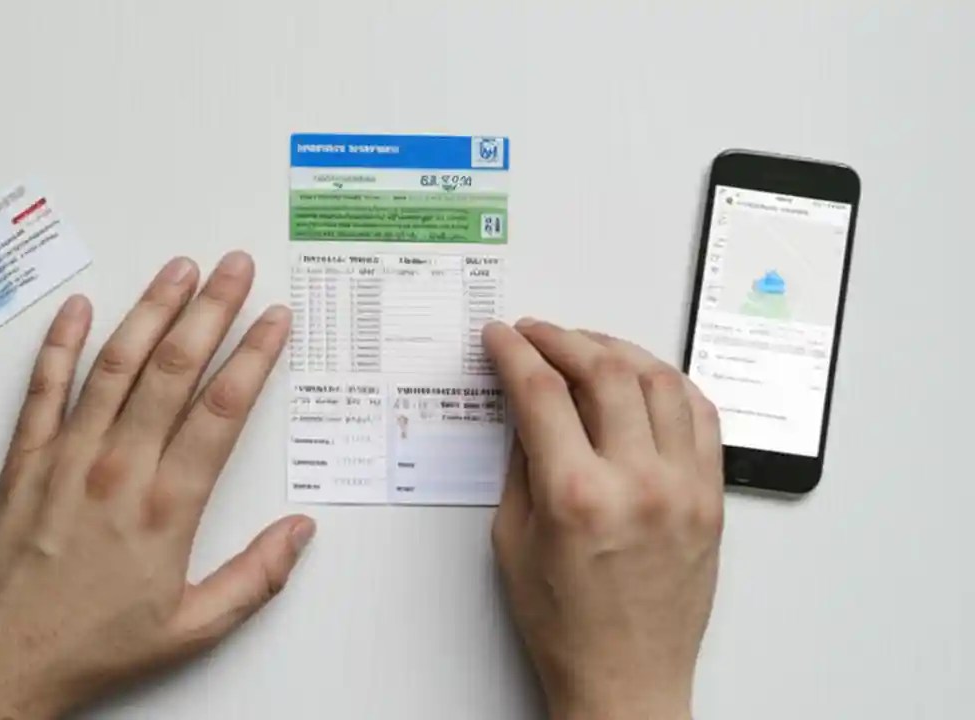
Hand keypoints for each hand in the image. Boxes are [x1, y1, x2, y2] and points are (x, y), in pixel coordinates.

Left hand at [0, 252, 313, 718]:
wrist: (3, 657)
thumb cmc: (94, 645)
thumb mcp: (194, 627)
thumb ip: (256, 577)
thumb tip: (300, 532)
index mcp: (167, 507)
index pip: (222, 410)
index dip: (254, 357)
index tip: (274, 320)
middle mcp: (119, 469)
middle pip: (175, 370)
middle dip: (212, 311)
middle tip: (235, 269)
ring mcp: (67, 457)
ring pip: (116, 367)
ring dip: (150, 311)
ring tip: (178, 270)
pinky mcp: (25, 459)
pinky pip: (44, 388)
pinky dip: (60, 344)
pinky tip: (79, 308)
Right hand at [484, 319, 723, 719]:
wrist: (627, 679)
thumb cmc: (566, 626)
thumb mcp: (513, 540)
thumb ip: (521, 465)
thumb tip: (526, 408)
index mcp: (577, 497)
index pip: (542, 392)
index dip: (515, 352)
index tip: (501, 337)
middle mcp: (638, 484)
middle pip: (604, 370)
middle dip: (562, 338)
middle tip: (538, 333)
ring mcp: (684, 488)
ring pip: (660, 380)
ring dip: (618, 349)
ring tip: (589, 346)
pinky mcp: (712, 499)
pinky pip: (703, 416)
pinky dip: (671, 384)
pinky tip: (646, 379)